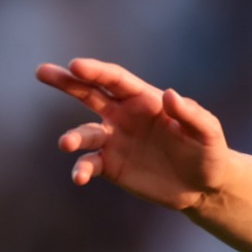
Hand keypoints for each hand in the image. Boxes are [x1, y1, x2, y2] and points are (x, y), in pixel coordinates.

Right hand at [36, 58, 231, 209]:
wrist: (204, 186)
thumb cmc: (209, 152)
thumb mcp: (208, 132)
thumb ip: (191, 114)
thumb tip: (169, 94)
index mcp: (146, 100)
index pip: (116, 80)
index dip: (96, 71)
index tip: (75, 65)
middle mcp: (124, 116)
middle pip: (89, 94)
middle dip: (66, 82)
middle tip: (42, 71)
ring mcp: (114, 141)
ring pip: (85, 133)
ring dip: (73, 137)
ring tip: (67, 144)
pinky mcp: (110, 166)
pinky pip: (89, 163)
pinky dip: (81, 169)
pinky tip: (80, 176)